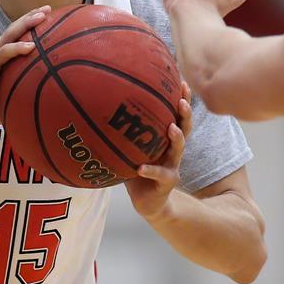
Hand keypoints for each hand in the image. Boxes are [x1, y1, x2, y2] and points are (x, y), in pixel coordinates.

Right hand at [0, 6, 48, 129]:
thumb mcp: (6, 101)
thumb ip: (21, 95)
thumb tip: (44, 101)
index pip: (16, 38)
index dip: (30, 27)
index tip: (48, 19)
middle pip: (14, 30)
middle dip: (31, 17)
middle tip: (48, 8)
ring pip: (9, 36)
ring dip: (26, 24)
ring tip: (42, 16)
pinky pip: (2, 54)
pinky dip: (17, 48)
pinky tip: (32, 46)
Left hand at [125, 85, 190, 218]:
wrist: (148, 203)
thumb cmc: (136, 171)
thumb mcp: (129, 149)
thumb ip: (120, 132)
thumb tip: (97, 106)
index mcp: (165, 139)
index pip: (176, 115)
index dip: (181, 98)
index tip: (180, 80)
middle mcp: (173, 150)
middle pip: (185, 127)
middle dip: (185, 113)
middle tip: (182, 99)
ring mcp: (172, 165)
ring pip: (179, 149)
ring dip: (177, 138)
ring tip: (171, 128)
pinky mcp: (167, 182)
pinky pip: (160, 175)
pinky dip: (150, 171)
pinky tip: (140, 168)